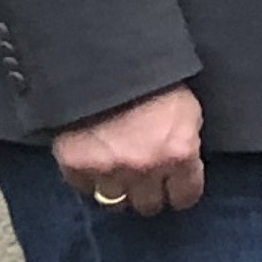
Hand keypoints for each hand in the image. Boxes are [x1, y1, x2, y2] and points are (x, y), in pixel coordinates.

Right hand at [51, 84, 206, 214]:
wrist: (104, 56)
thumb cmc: (152, 77)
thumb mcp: (185, 109)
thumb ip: (184, 143)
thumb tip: (182, 167)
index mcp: (179, 152)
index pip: (185, 196)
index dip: (180, 190)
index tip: (175, 187)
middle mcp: (145, 168)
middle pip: (149, 205)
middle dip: (148, 192)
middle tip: (143, 177)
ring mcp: (109, 169)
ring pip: (114, 202)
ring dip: (117, 189)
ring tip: (116, 172)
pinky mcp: (75, 165)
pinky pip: (82, 188)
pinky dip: (87, 179)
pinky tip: (93, 162)